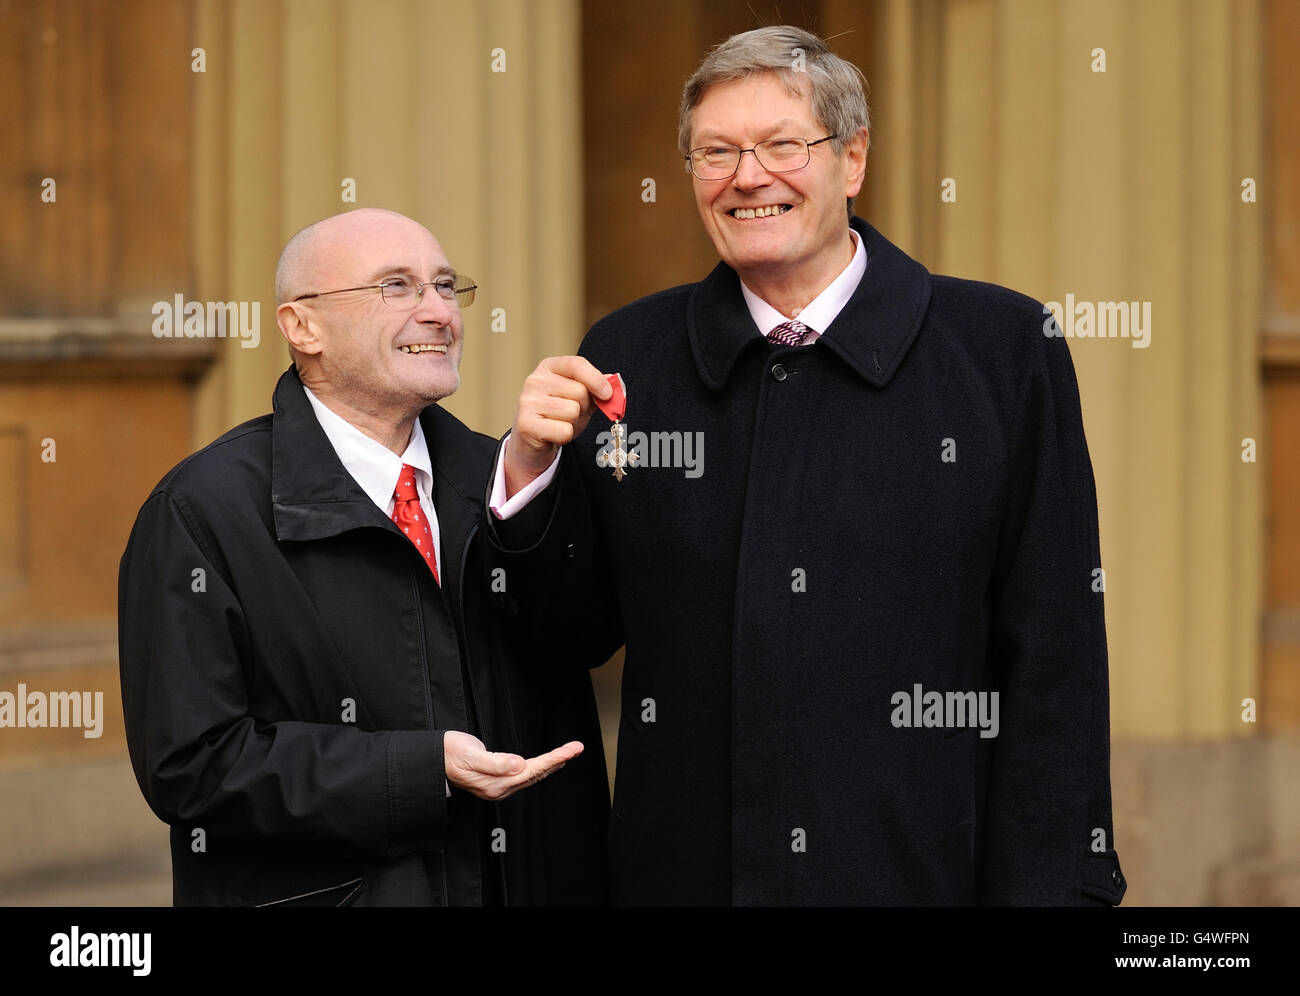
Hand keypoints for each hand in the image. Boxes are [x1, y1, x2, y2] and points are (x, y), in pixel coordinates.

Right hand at [443, 730, 582, 800]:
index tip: (570, 750)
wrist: (434, 759)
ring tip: (570, 753)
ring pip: (533, 775)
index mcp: (495, 783)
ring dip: (553, 764)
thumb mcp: (470, 755)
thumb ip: (495, 762)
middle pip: (536, 773)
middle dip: (559, 760)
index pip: (532, 770)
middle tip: (578, 747)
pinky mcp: (498, 780)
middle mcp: (500, 788)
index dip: (553, 759)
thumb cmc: (449, 754)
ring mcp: (499, 786)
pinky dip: (540, 767)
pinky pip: (525, 775)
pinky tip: (548, 763)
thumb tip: (517, 764)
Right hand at [504, 355, 611, 497]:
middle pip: (579, 391)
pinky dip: (565, 436)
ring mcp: (528, 401)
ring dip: (573, 422)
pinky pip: (564, 430)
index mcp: (548, 367)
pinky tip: (553, 434)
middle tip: (570, 414)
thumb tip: (614, 382)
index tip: (607, 394)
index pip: (576, 364)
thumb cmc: (558, 415)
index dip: (596, 379)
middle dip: (582, 407)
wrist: (533, 441)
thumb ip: (595, 388)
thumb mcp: (578, 398)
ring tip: (560, 423)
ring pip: (572, 411)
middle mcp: (535, 380)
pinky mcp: (526, 423)